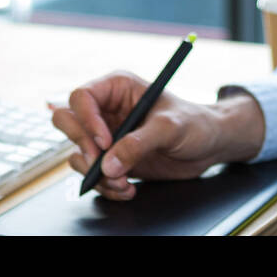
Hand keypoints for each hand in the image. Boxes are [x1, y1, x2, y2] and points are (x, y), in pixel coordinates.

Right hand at [50, 71, 262, 200]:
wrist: (208, 145)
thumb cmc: (194, 123)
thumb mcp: (170, 127)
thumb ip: (138, 143)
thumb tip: (108, 164)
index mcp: (117, 88)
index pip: (82, 97)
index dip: (87, 120)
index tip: (105, 143)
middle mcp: (106, 110)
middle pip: (68, 122)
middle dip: (83, 147)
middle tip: (104, 165)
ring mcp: (106, 135)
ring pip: (77, 153)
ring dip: (95, 174)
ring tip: (124, 182)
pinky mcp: (110, 159)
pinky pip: (91, 174)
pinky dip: (105, 186)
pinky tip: (128, 189)